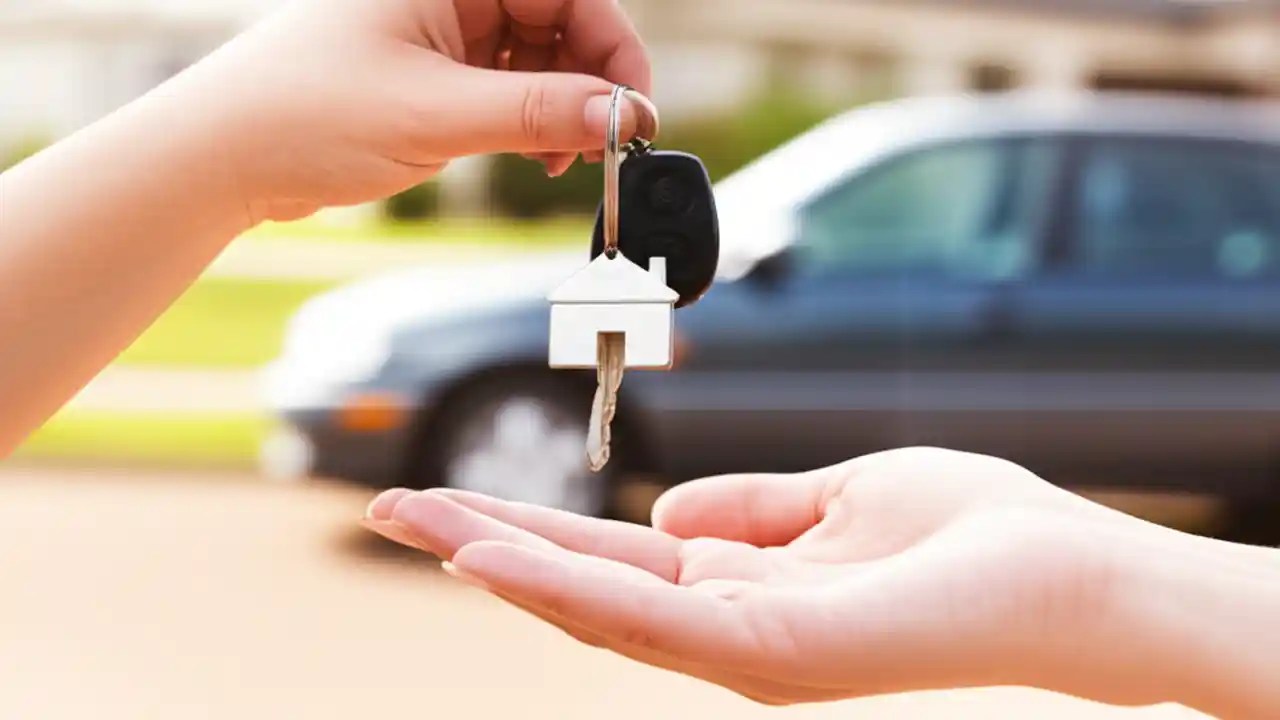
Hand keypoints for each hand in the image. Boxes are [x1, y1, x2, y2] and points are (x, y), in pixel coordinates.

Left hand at [181, 0, 652, 221]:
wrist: (223, 160)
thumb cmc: (302, 115)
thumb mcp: (435, 115)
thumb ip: (537, 111)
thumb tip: (621, 115)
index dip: (612, 46)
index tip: (632, 109)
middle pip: (560, 21)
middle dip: (589, 83)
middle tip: (601, 142)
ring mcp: (440, 31)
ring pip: (539, 57)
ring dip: (562, 108)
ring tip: (557, 158)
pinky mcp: (432, 73)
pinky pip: (508, 86)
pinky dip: (530, 121)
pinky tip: (533, 154)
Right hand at [364, 448, 1235, 708]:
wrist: (1063, 575)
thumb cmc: (968, 534)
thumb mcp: (835, 497)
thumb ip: (748, 508)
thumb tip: (666, 509)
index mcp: (740, 585)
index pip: (613, 558)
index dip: (530, 529)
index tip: (450, 500)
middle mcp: (728, 628)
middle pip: (585, 583)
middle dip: (485, 547)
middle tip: (389, 510)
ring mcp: (747, 650)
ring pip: (600, 607)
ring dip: (506, 565)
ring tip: (419, 525)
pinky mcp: (776, 654)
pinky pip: (657, 623)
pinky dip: (574, 594)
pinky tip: (506, 562)